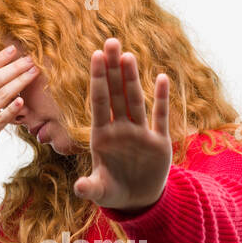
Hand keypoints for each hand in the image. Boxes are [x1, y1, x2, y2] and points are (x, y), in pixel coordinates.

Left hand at [73, 37, 171, 211]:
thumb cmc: (113, 193)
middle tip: (110, 41)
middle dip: (113, 68)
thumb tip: (80, 189)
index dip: (98, 78)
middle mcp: (120, 129)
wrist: (136, 201)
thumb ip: (89, 188)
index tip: (95, 55)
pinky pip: (160, 117)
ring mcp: (139, 134)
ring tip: (128, 55)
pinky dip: (161, 99)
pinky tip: (161, 78)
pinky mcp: (158, 142)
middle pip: (115, 93)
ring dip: (132, 78)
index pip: (98, 101)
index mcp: (102, 136)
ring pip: (135, 100)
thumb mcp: (100, 192)